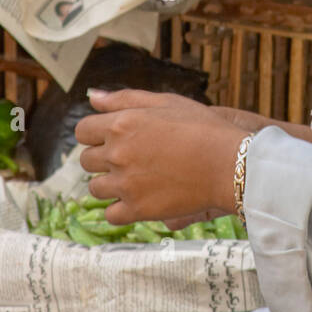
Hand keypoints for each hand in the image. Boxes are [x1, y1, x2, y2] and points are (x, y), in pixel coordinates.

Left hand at [75, 89, 251, 226]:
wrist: (229, 164)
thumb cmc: (202, 127)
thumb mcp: (166, 102)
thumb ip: (124, 98)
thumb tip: (91, 96)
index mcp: (121, 124)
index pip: (83, 131)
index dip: (96, 133)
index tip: (113, 137)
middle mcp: (117, 154)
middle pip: (86, 160)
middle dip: (103, 158)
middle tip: (130, 158)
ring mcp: (125, 184)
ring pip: (96, 188)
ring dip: (110, 184)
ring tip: (136, 179)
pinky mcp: (137, 209)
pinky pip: (112, 214)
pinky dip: (121, 209)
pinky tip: (138, 200)